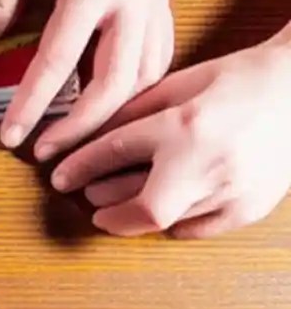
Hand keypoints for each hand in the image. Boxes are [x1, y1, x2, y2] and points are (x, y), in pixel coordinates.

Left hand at [0, 0, 175, 158]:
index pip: (59, 61)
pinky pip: (156, 61)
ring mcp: (152, 5)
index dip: (30, 105)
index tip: (10, 135)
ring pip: (142, 80)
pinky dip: (135, 93)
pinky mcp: (160, 4)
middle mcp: (132, 2)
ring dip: (110, 118)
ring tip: (71, 139)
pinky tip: (108, 107)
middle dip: (77, 129)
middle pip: (113, 85)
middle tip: (42, 153)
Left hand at [50, 33, 290, 237]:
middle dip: (103, 204)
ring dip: (131, 215)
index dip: (79, 168)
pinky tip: (160, 211)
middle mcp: (207, 163)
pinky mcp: (248, 208)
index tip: (59, 177)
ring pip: (165, 221)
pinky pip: (195, 230)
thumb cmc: (244, 79)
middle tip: (87, 195)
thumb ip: (136, 109)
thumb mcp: (182, 82)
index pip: (114, 153)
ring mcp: (231, 191)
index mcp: (185, 125)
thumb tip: (92, 133)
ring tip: (113, 204)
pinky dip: (170, 224)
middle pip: (139, 206)